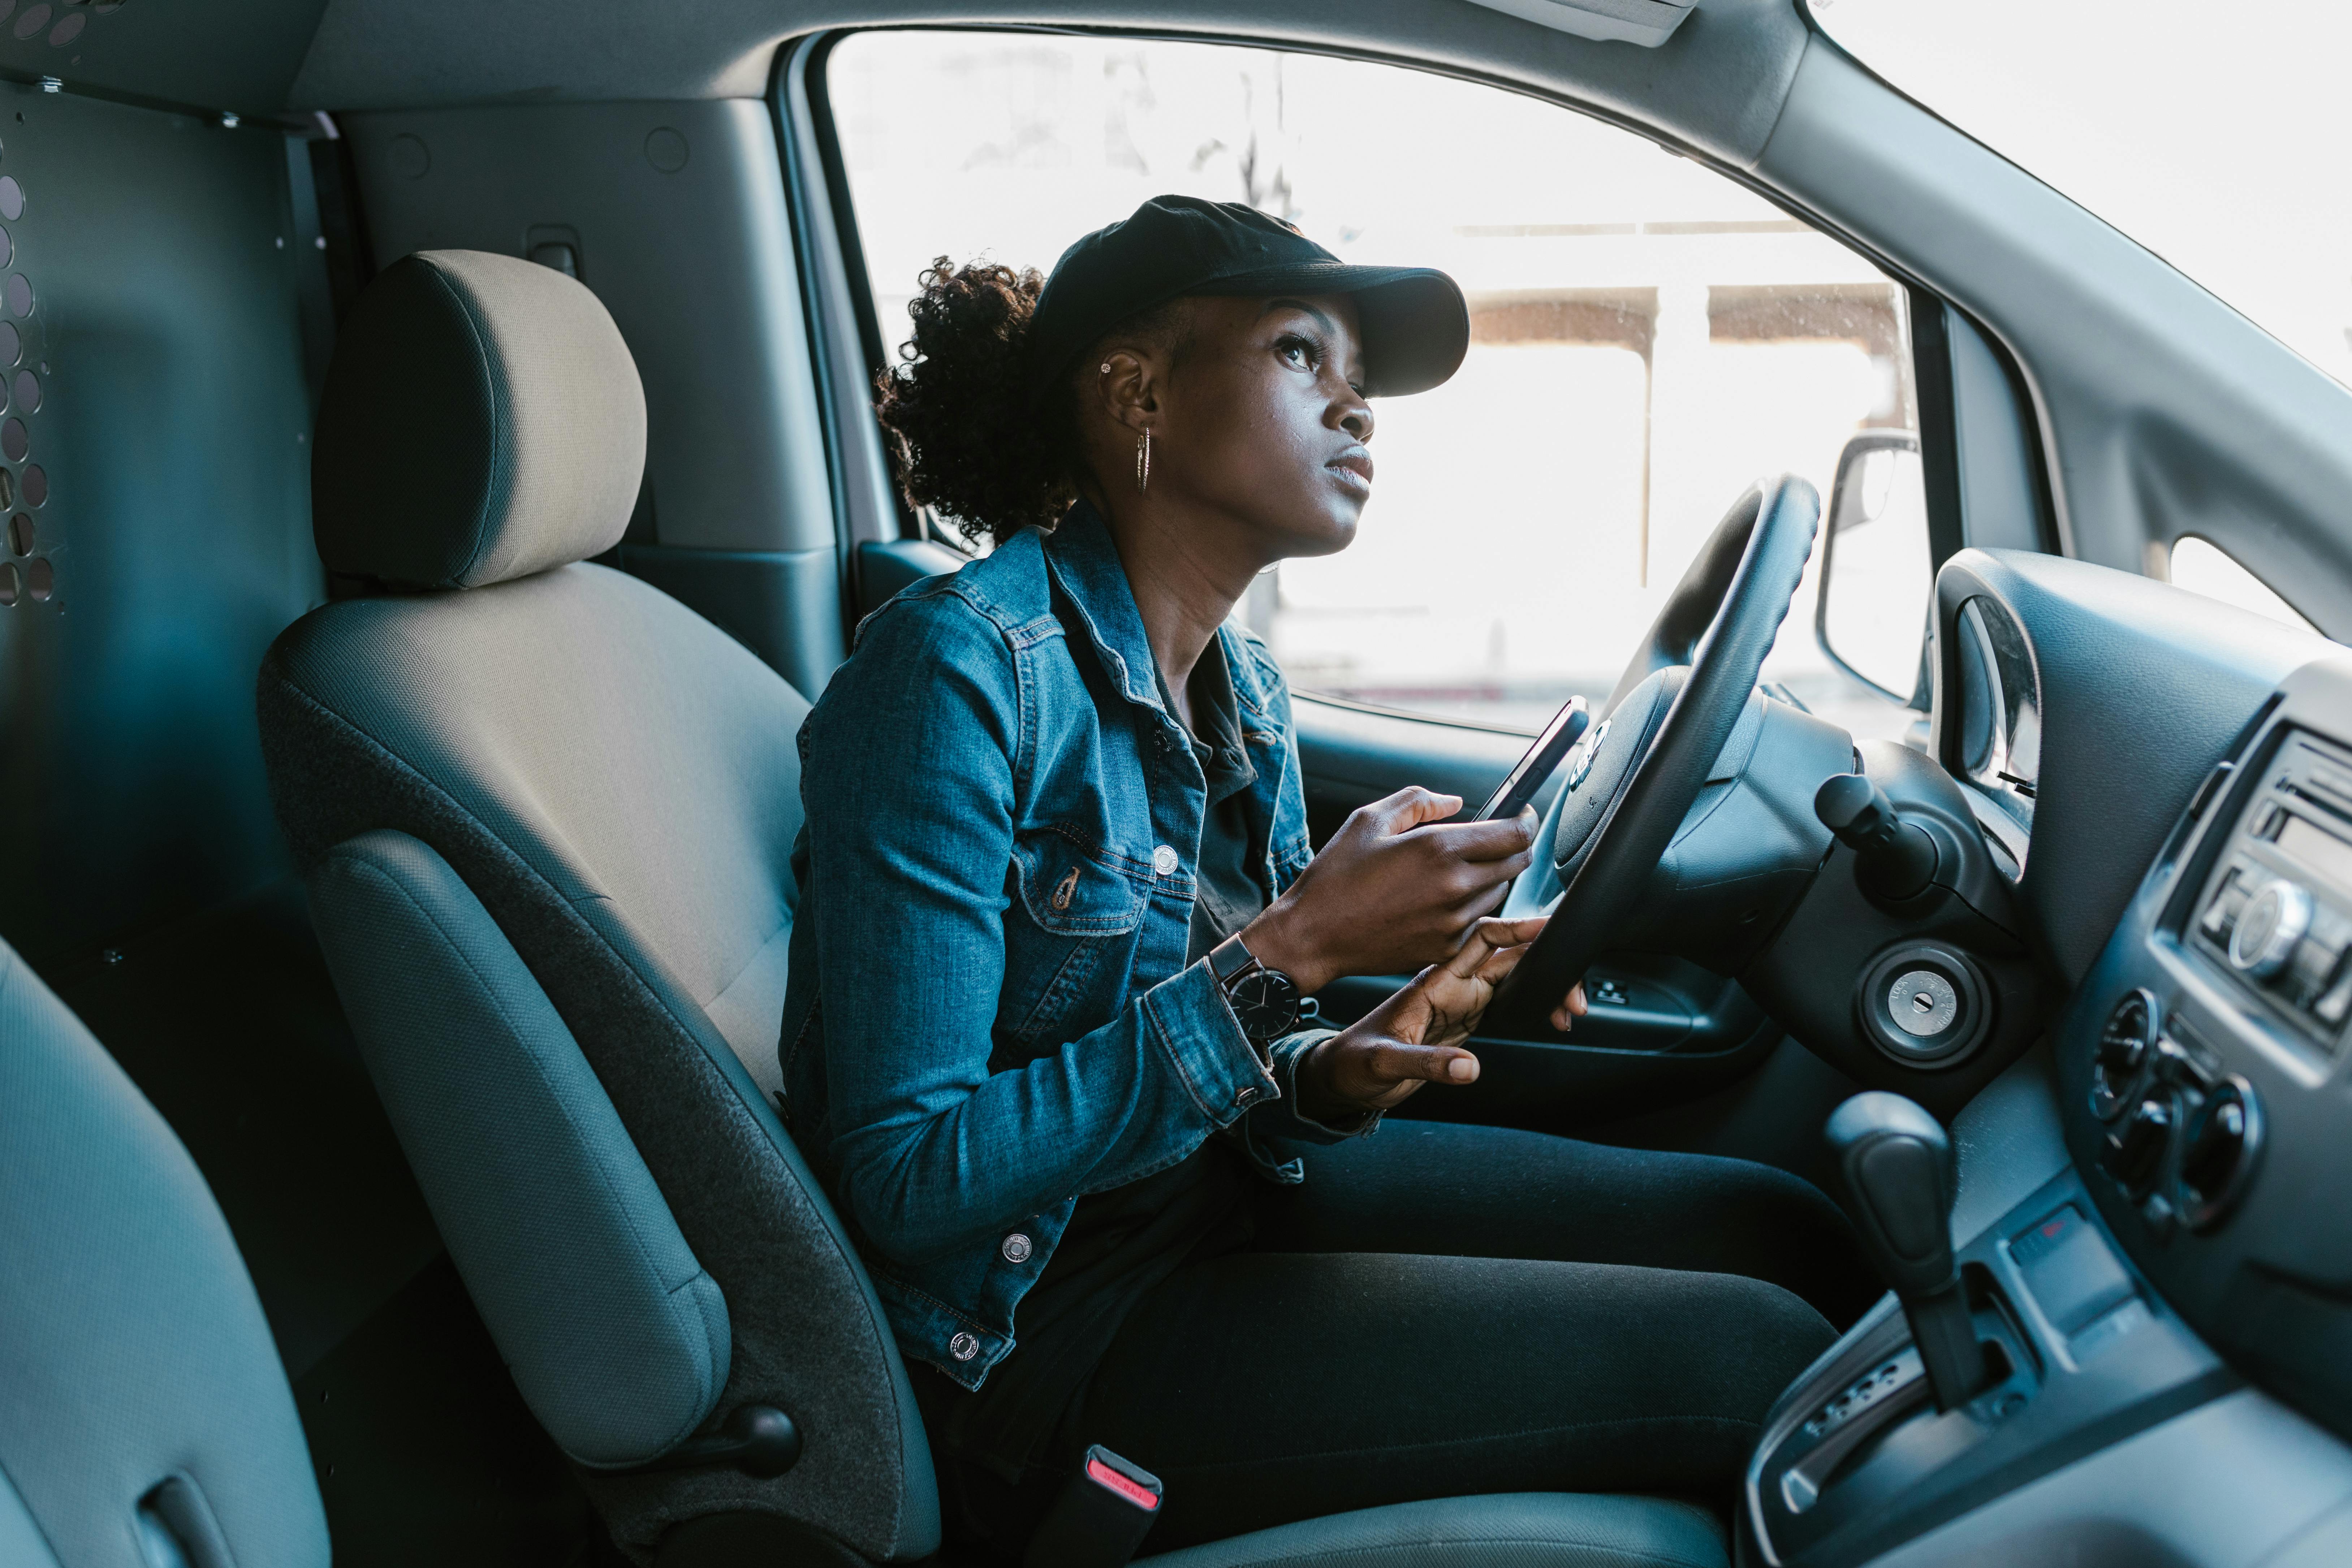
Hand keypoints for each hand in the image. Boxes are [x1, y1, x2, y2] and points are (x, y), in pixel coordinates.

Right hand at [1241, 788, 1539, 993]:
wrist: (1314, 936)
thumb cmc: (1335, 877)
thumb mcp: (1369, 821)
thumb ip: (1418, 801)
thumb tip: (1455, 803)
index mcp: (1438, 849)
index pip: (1514, 834)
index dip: (1526, 820)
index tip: (1522, 814)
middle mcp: (1454, 887)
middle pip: (1516, 863)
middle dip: (1513, 846)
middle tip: (1496, 837)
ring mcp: (1453, 922)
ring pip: (1500, 892)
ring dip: (1491, 877)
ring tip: (1457, 869)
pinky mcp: (1446, 948)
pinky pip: (1477, 921)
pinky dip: (1470, 906)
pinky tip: (1439, 898)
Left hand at [1294, 916, 1589, 1117]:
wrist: (1343, 1076)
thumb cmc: (1354, 1062)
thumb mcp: (1384, 1063)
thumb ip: (1427, 1063)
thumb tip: (1468, 1069)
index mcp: (1433, 982)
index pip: (1480, 941)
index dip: (1515, 930)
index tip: (1548, 927)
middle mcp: (1451, 986)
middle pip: (1508, 959)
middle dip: (1545, 966)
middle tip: (1575, 993)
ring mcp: (1459, 1001)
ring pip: (1513, 980)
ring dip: (1544, 987)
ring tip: (1571, 1008)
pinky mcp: (1463, 1020)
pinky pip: (1506, 1002)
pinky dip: (1533, 1006)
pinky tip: (1552, 1015)